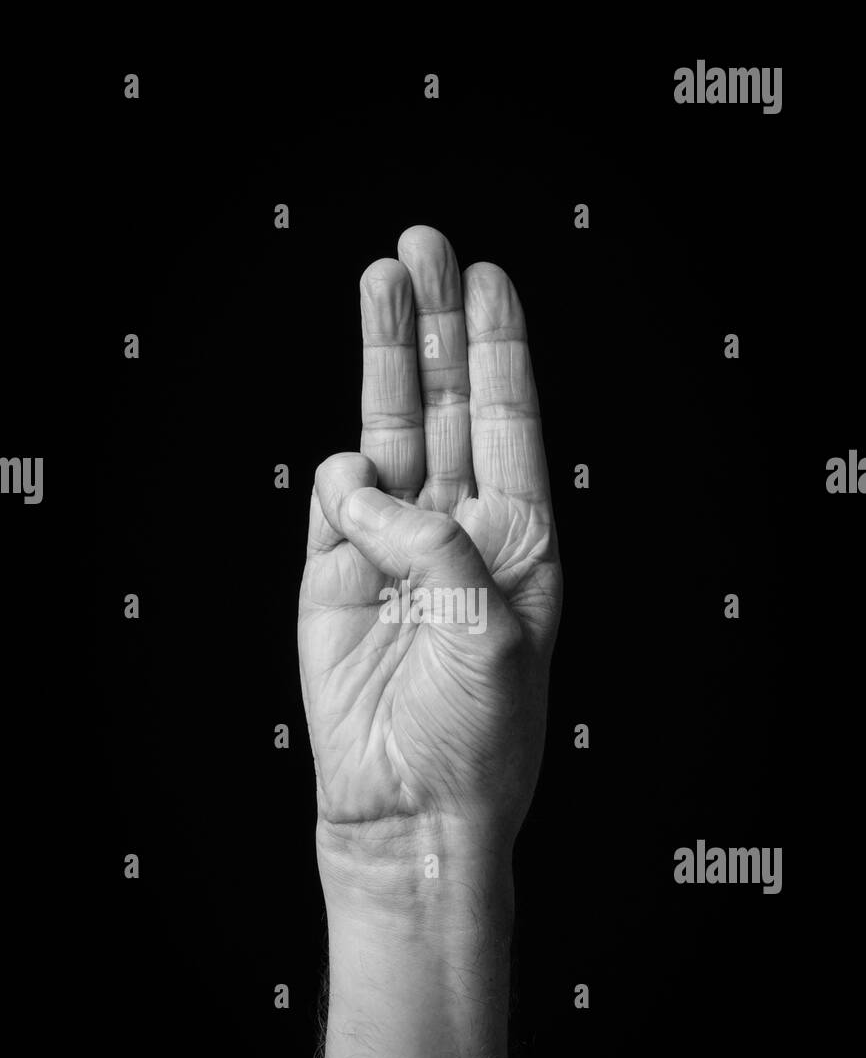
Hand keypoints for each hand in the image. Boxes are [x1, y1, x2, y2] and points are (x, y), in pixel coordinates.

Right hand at [298, 225, 561, 890]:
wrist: (409, 809)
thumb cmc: (476, 736)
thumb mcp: (493, 632)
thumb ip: (435, 544)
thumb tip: (360, 483)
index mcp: (518, 541)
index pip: (508, 422)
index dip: (498, 348)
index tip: (489, 277)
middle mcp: (457, 531)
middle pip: (448, 405)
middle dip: (437, 326)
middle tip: (423, 248)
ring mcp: (391, 547)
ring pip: (388, 432)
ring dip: (385, 359)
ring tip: (381, 281)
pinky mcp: (332, 574)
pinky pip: (331, 502)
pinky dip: (338, 482)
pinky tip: (349, 482)